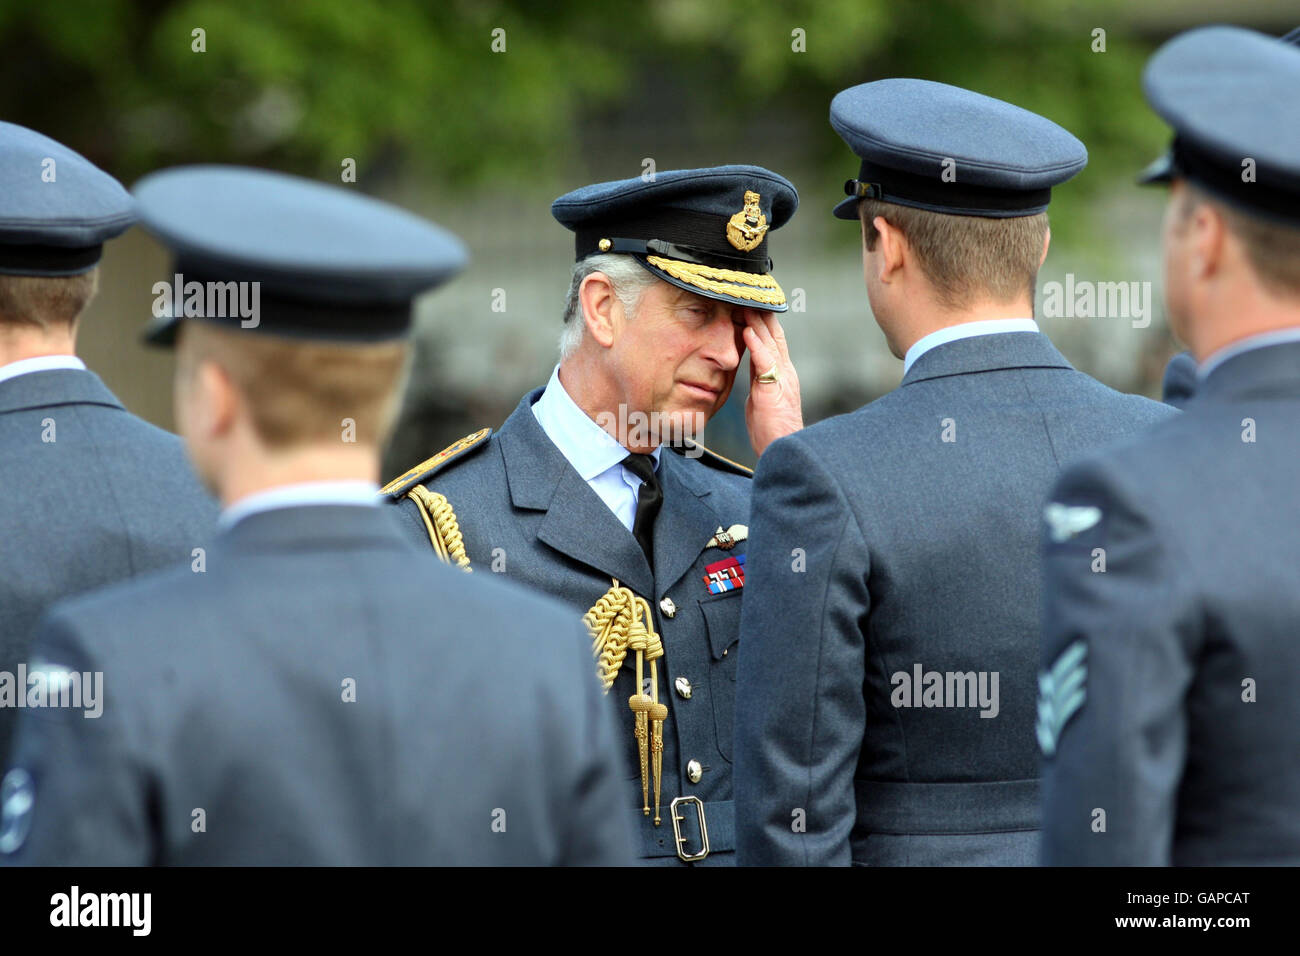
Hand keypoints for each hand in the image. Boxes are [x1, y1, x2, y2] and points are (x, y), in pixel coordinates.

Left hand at [742, 309, 801, 456]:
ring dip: (756, 322)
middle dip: (761, 314)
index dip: (764, 320)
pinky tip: (746, 330)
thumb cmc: (771, 429)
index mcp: (782, 373)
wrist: (783, 448)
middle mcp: (785, 371)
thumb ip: (759, 378)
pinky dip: (755, 345)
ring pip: (769, 342)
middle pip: (773, 335)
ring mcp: (782, 379)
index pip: (773, 340)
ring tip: (744, 303)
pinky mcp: (774, 390)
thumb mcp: (762, 397)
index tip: (752, 303)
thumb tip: (751, 363)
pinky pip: (765, 362)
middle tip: (748, 293)